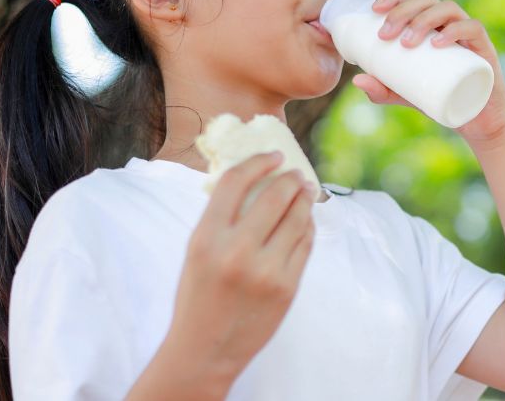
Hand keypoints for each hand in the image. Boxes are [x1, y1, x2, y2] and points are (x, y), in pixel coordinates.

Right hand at [162, 152, 316, 393]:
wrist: (205, 349)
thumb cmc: (197, 295)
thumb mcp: (196, 251)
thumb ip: (221, 218)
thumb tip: (253, 180)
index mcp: (207, 238)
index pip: (235, 183)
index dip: (257, 162)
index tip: (273, 156)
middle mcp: (237, 252)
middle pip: (275, 197)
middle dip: (290, 179)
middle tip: (296, 173)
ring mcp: (267, 271)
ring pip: (297, 219)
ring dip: (305, 200)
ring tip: (306, 191)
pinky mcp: (288, 288)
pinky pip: (305, 246)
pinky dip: (307, 228)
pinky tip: (306, 221)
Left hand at [352, 0, 504, 143]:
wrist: (475, 121)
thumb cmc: (439, 99)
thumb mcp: (404, 94)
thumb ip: (381, 89)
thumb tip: (356, 80)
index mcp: (430, 25)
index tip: (375, 10)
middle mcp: (449, 22)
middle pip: (426, 0)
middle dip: (402, 12)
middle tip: (385, 35)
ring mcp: (467, 33)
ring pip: (447, 9)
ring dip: (423, 20)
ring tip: (406, 43)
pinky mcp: (484, 48)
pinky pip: (472, 28)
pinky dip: (454, 31)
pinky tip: (437, 42)